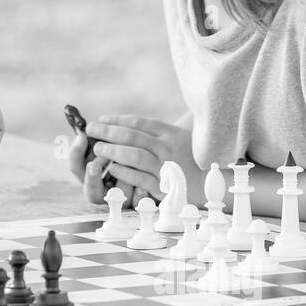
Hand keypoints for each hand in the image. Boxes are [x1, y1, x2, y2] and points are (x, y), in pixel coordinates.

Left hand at [86, 114, 201, 199]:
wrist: (214, 185)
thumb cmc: (192, 160)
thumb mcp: (180, 139)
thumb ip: (158, 133)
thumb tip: (128, 126)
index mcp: (170, 133)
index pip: (139, 123)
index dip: (117, 120)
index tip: (101, 119)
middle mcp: (168, 147)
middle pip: (132, 136)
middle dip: (108, 131)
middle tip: (91, 129)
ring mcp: (166, 166)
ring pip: (134, 154)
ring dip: (112, 150)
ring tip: (97, 147)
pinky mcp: (164, 185)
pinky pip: (140, 177)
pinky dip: (124, 171)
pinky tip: (111, 167)